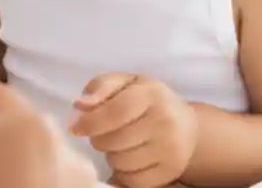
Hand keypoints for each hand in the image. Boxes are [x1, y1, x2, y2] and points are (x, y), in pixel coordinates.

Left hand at [70, 74, 197, 187]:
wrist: (186, 126)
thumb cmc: (146, 100)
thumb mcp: (125, 82)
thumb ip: (100, 87)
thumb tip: (80, 105)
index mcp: (151, 94)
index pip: (116, 112)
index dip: (91, 122)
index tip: (75, 128)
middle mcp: (165, 121)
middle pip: (115, 140)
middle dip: (99, 139)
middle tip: (102, 134)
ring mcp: (170, 149)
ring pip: (122, 162)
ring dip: (111, 156)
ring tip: (118, 144)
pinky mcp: (171, 171)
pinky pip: (134, 181)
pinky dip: (124, 173)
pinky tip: (127, 159)